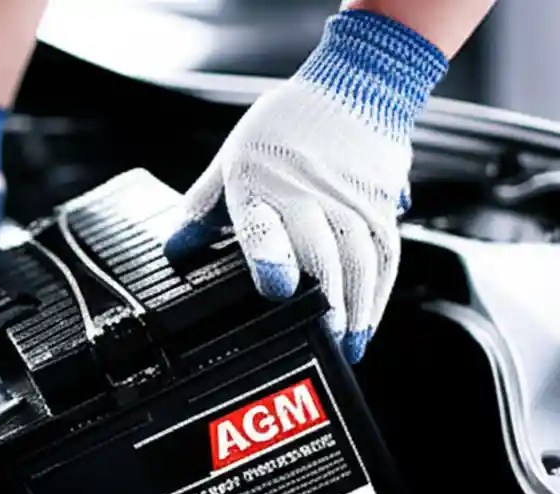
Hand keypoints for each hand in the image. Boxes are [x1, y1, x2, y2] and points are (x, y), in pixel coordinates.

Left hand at [164, 11, 446, 362]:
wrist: (357, 81)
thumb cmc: (286, 124)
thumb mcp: (232, 159)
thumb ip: (203, 209)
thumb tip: (175, 253)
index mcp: (258, 180)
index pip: (262, 220)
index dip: (270, 256)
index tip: (277, 290)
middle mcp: (306, 191)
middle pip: (320, 253)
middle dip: (324, 302)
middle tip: (320, 340)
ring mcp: (348, 199)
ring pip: (358, 260)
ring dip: (356, 308)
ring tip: (347, 345)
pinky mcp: (380, 205)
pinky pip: (384, 256)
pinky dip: (378, 296)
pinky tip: (368, 325)